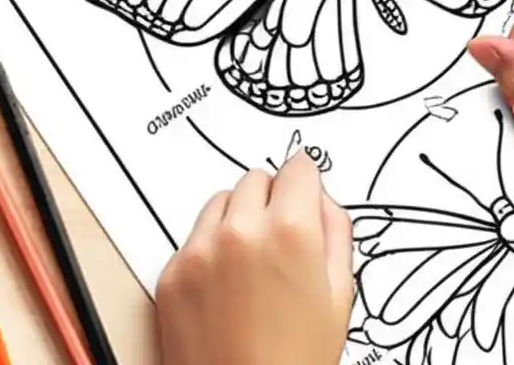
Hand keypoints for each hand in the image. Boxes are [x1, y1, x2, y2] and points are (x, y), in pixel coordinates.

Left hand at [155, 155, 353, 364]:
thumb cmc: (294, 361)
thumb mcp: (340, 296)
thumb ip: (336, 233)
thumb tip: (323, 201)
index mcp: (291, 232)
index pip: (299, 168)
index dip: (306, 185)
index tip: (305, 196)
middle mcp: (241, 232)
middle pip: (257, 179)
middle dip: (273, 201)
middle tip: (282, 242)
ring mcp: (200, 251)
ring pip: (221, 202)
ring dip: (238, 220)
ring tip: (253, 266)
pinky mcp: (172, 272)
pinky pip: (194, 237)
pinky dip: (210, 249)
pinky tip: (227, 287)